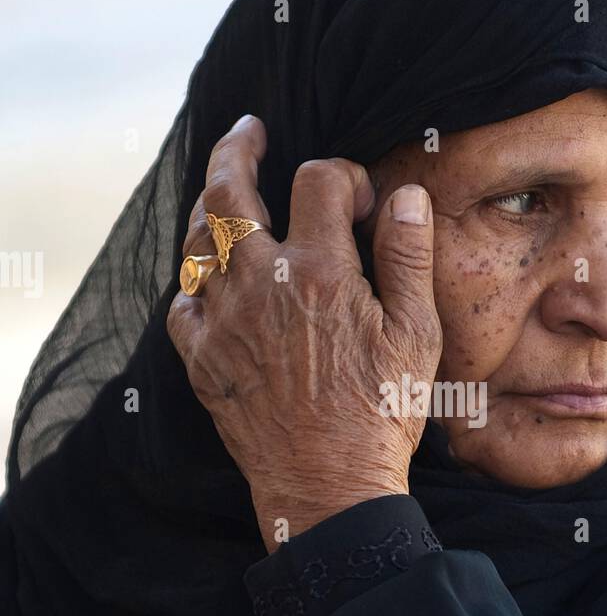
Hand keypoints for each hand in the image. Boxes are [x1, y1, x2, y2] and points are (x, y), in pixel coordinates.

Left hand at [167, 115, 441, 548]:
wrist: (329, 485)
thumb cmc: (382, 413)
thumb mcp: (416, 334)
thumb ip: (407, 257)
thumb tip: (403, 196)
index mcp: (318, 272)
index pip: (317, 179)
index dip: (343, 176)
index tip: (360, 199)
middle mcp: (260, 286)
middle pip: (226, 189)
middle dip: (235, 147)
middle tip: (248, 130)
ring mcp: (223, 322)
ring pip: (196, 240)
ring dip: (210, 208)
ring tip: (227, 196)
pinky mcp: (202, 359)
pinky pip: (182, 301)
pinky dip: (196, 281)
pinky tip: (214, 281)